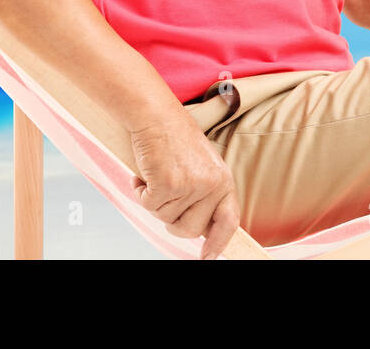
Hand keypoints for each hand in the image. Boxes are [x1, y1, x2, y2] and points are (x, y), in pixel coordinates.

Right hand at [129, 112, 240, 259]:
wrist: (155, 113)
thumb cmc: (174, 136)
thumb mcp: (202, 164)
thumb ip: (206, 192)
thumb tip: (202, 228)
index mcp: (223, 180)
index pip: (228, 221)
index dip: (218, 243)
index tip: (207, 257)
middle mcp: (211, 185)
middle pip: (190, 229)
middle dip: (172, 220)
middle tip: (163, 197)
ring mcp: (191, 185)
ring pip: (166, 218)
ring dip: (154, 200)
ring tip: (156, 174)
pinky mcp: (168, 184)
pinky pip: (149, 205)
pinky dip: (141, 192)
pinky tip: (144, 172)